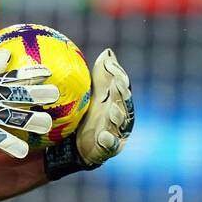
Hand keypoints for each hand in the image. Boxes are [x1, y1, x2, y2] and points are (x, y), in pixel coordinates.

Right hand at [0, 49, 58, 157]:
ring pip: (13, 117)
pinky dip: (10, 145)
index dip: (31, 73)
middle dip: (37, 94)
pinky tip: (24, 151)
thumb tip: (7, 54)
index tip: (48, 72)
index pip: (15, 77)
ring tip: (48, 124)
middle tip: (56, 94)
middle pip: (19, 96)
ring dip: (30, 121)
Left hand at [74, 48, 134, 165]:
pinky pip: (110, 146)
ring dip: (117, 116)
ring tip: (112, 111)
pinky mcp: (108, 148)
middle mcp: (121, 115)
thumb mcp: (94, 92)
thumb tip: (108, 52)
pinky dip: (109, 141)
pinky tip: (103, 137)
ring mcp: (116, 132)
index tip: (111, 68)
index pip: (121, 86)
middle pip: (125, 103)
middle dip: (122, 94)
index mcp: (118, 100)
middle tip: (117, 85)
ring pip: (120, 124)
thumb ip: (102, 75)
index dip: (119, 76)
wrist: (77, 142)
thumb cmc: (88, 112)